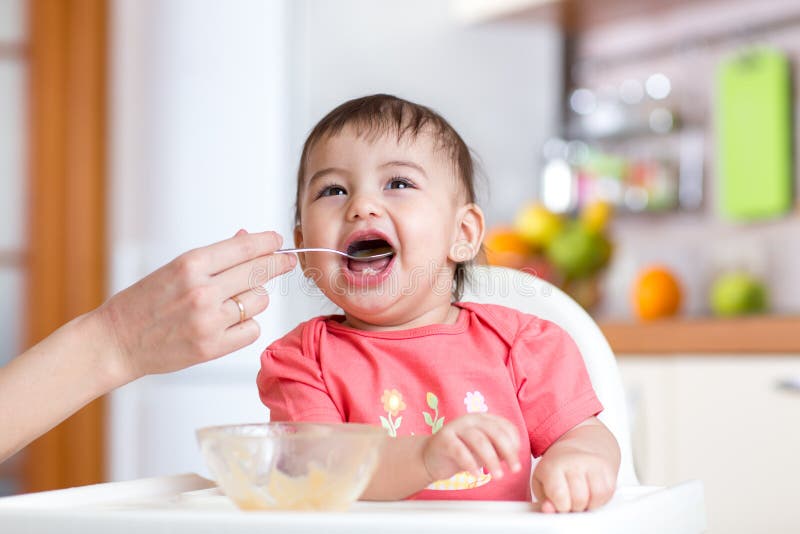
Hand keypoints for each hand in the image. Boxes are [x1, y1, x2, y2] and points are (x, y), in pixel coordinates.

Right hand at [96, 229, 295, 381]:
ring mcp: (209, 321)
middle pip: (258, 271)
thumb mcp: (174, 269)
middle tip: (286, 262)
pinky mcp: (213, 347)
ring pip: (259, 300)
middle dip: (277, 264)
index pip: (244, 247)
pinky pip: (252, 329)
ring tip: (235, 300)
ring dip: (254, 298)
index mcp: (189, 264)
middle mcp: (202, 291)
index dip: (267, 242)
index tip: (278, 240)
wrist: (116, 342)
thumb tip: (247, 238)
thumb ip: (214, 257)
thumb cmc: (144, 303)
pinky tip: (231, 322)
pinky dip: (247, 325)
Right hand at [422, 414, 521, 481]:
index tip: (516, 459)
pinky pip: (459, 451)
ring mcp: (456, 427)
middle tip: (515, 469)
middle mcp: (470, 419)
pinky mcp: (444, 439)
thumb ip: (498, 450)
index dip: (514, 442)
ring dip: (491, 460)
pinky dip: (470, 464)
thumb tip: (513, 457)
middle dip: (508, 451)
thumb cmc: (461, 452)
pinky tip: (476, 475)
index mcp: (483, 418)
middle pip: (494, 432)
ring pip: (479, 441)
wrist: (431, 457)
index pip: (505, 426)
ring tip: (498, 476)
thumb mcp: (483, 451)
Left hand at [530, 419, 617, 512]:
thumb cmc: (558, 467)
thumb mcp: (542, 481)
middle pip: (579, 499)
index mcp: (553, 465)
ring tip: (582, 499)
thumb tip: (548, 510)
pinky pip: (608, 494)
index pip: (558, 494)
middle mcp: (574, 462)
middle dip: (575, 507)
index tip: (559, 504)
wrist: (581, 446)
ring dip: (589, 505)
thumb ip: (544, 498)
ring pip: (596, 497)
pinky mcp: (607, 469)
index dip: (560, 506)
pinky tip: (592, 495)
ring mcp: (593, 464)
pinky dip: (600, 500)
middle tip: (571, 502)